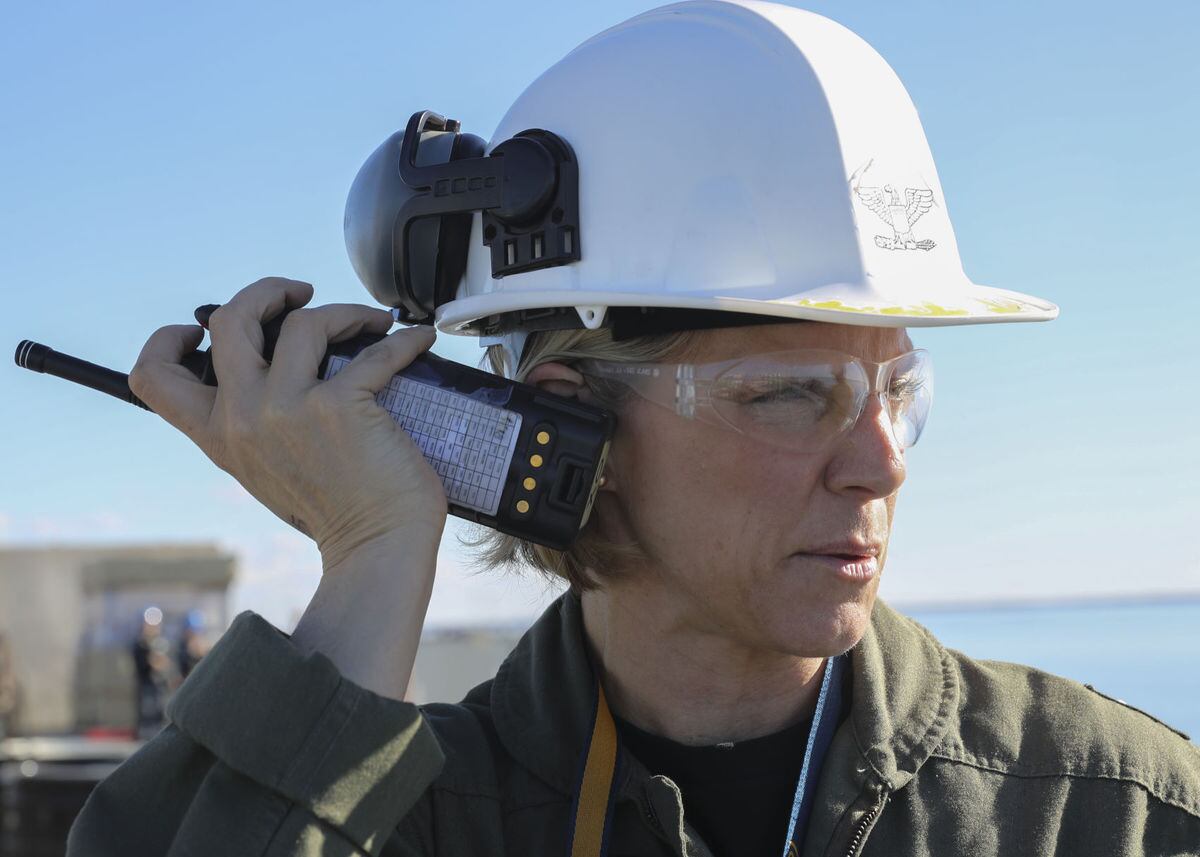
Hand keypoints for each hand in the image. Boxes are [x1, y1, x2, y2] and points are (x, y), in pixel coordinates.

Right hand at [129, 277, 447, 567]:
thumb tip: (278, 364)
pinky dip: (403, 339)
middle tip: (300, 293)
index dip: (170, 337)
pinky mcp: (340, 406)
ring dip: (345, 311)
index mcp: (218, 435)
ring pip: (302, 322)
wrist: (376, 549)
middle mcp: (242, 418)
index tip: (202, 325)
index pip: (154, 375)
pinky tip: (416, 340)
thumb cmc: (335, 510)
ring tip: (372, 322)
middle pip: (229, 321)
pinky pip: (373, 350)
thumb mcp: (267, 467)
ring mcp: (288, 410)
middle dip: (265, 291)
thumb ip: (255, 422)